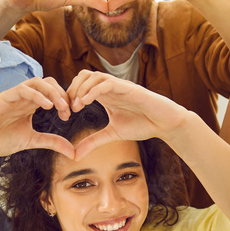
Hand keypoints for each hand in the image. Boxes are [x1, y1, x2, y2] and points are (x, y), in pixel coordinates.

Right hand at [0, 77, 74, 160]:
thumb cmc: (0, 141)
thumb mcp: (32, 140)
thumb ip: (52, 142)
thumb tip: (73, 151)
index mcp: (30, 103)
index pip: (52, 91)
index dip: (64, 100)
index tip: (69, 115)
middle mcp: (22, 96)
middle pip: (47, 82)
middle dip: (61, 94)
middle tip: (67, 110)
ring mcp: (11, 96)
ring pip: (36, 82)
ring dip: (52, 92)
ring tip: (60, 107)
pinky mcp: (1, 99)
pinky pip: (22, 90)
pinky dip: (37, 95)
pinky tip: (47, 106)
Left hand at [66, 70, 189, 158]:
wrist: (164, 123)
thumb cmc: (142, 124)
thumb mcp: (112, 134)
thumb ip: (93, 141)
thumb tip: (74, 155)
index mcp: (105, 95)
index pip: (81, 85)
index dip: (69, 96)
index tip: (65, 114)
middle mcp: (110, 87)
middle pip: (83, 76)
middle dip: (71, 90)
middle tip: (69, 110)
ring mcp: (119, 86)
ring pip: (93, 76)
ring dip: (81, 89)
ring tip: (77, 107)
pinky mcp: (128, 88)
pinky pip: (106, 83)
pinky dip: (93, 90)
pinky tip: (85, 103)